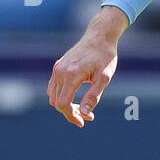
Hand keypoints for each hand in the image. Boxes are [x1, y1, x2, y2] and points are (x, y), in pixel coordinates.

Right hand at [47, 6, 127, 126]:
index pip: (64, 104)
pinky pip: (54, 87)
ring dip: (65, 105)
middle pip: (57, 102)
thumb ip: (93, 96)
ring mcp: (57, 69)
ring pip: (53, 96)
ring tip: (83, 108)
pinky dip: (62, 96)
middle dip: (71, 112)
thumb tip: (84, 113)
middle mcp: (60, 72)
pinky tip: (76, 97)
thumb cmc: (105, 57)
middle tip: (88, 116)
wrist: (100, 36)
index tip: (84, 122)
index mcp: (71, 76)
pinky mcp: (58, 66)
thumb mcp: (104, 78)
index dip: (72, 117)